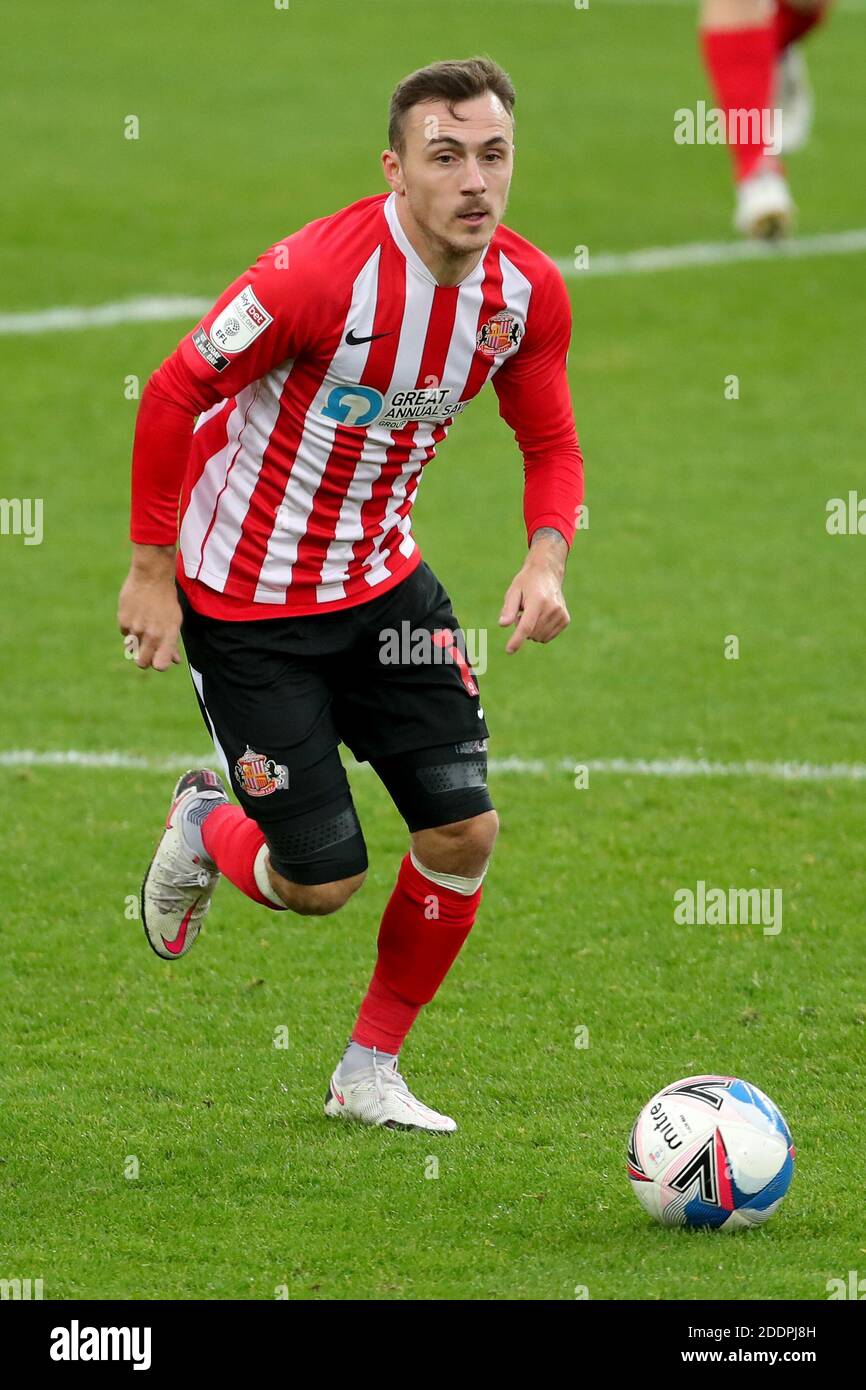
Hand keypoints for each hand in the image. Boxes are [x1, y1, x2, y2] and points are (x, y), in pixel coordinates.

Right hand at [118, 544, 182, 670]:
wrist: (151, 576)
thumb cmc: (166, 599)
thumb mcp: (175, 621)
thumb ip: (173, 643)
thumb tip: (175, 661)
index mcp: (167, 636)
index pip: (160, 666)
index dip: (159, 664)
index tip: (159, 658)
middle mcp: (152, 635)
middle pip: (142, 663)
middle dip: (144, 660)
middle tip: (146, 650)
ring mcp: (136, 628)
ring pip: (131, 648)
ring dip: (136, 641)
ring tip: (143, 624)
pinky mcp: (123, 620)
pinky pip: (125, 633)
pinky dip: (129, 628)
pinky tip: (136, 613)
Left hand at [499, 530, 569, 653]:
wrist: (547, 573)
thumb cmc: (526, 583)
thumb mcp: (513, 591)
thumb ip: (508, 609)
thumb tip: (503, 624)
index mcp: (538, 600)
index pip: (526, 626)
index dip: (516, 640)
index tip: (509, 651)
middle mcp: (552, 608)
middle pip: (531, 634)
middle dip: (522, 628)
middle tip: (522, 612)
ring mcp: (561, 614)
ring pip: (539, 637)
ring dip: (532, 630)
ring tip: (533, 613)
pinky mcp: (565, 620)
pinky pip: (547, 637)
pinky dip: (540, 631)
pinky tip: (541, 617)